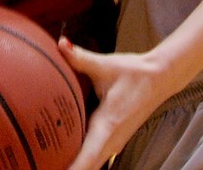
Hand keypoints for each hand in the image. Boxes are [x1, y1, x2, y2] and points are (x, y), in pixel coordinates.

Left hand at [58, 39, 181, 169]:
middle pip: (87, 168)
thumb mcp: (105, 65)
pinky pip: (95, 157)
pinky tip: (64, 155)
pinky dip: (81, 161)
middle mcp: (111, 140)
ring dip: (74, 166)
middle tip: (42, 166)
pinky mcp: (114, 140)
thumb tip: (60, 44)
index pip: (87, 159)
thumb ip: (80, 58)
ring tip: (49, 163)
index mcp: (107, 125)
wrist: (160, 78)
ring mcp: (114, 143)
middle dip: (65, 169)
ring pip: (92, 165)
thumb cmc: (134, 72)